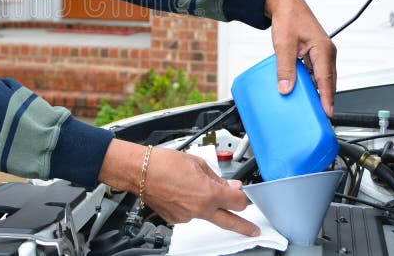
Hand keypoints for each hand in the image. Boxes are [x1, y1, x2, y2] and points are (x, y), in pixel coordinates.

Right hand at [98, 140, 258, 235]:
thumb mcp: (196, 163)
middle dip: (244, 226)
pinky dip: (189, 204)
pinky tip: (180, 192)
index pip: (238, 201)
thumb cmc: (163, 163)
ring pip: (206, 214)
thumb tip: (229, 185)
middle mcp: (200, 209)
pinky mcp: (175, 219)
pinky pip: (189, 213)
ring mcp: (187, 217)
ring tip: (191, 188)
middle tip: (253, 230)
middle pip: (230, 222)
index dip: (243, 196)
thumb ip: (216, 177)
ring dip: (207, 205)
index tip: (244, 194)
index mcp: (209, 193)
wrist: (139, 171)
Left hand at [264, 0, 336, 115]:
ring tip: (312, 108)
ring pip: (322, 78)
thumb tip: (285, 88)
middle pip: (327, 82)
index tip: (327, 113)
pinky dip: (311, 83)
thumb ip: (285, 67)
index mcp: (323, 49)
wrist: (286, 5)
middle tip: (320, 117)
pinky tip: (303, 91)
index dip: (327, 98)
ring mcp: (322, 54)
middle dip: (324, 99)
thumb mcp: (284, 44)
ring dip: (318, 91)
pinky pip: (316, 73)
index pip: (326, 80)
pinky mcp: (315, 55)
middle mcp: (326, 53)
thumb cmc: (289, 18)